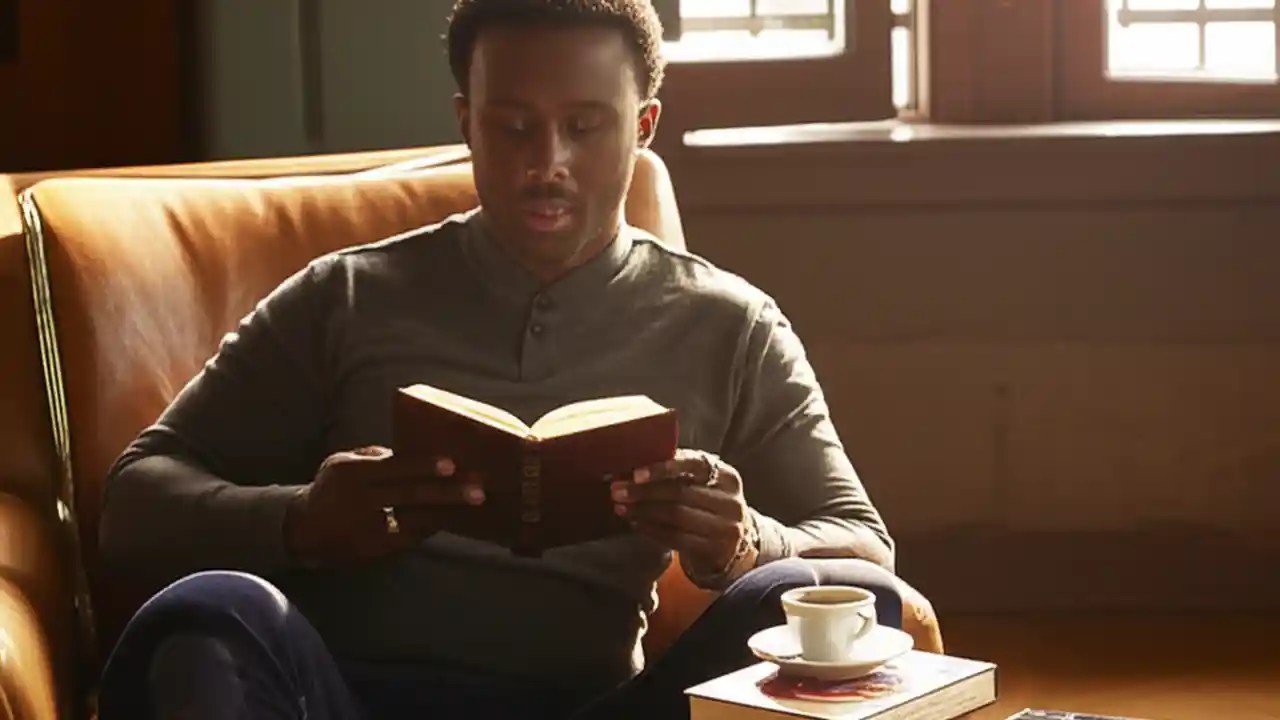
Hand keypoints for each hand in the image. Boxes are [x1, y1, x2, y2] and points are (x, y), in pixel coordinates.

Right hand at [283, 446, 484, 565]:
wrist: (303, 529)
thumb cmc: (332, 487)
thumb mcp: (343, 462)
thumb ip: (376, 456)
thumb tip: (411, 452)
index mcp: (352, 474)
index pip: (393, 468)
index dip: (423, 466)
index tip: (451, 464)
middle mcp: (360, 502)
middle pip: (409, 496)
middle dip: (446, 494)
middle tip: (478, 492)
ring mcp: (367, 531)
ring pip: (414, 522)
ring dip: (444, 514)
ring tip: (472, 508)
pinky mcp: (374, 552)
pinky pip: (409, 539)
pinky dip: (428, 529)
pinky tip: (448, 520)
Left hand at [610, 449, 750, 577]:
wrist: (733, 544)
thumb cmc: (708, 505)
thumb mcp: (703, 484)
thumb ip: (678, 472)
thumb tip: (631, 465)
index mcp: (726, 476)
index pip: (694, 464)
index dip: (663, 468)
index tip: (635, 473)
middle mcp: (730, 501)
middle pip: (680, 492)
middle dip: (643, 491)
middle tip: (617, 490)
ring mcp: (725, 527)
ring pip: (675, 516)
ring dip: (643, 511)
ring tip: (621, 507)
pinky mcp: (713, 549)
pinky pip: (676, 537)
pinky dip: (651, 529)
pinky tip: (635, 523)